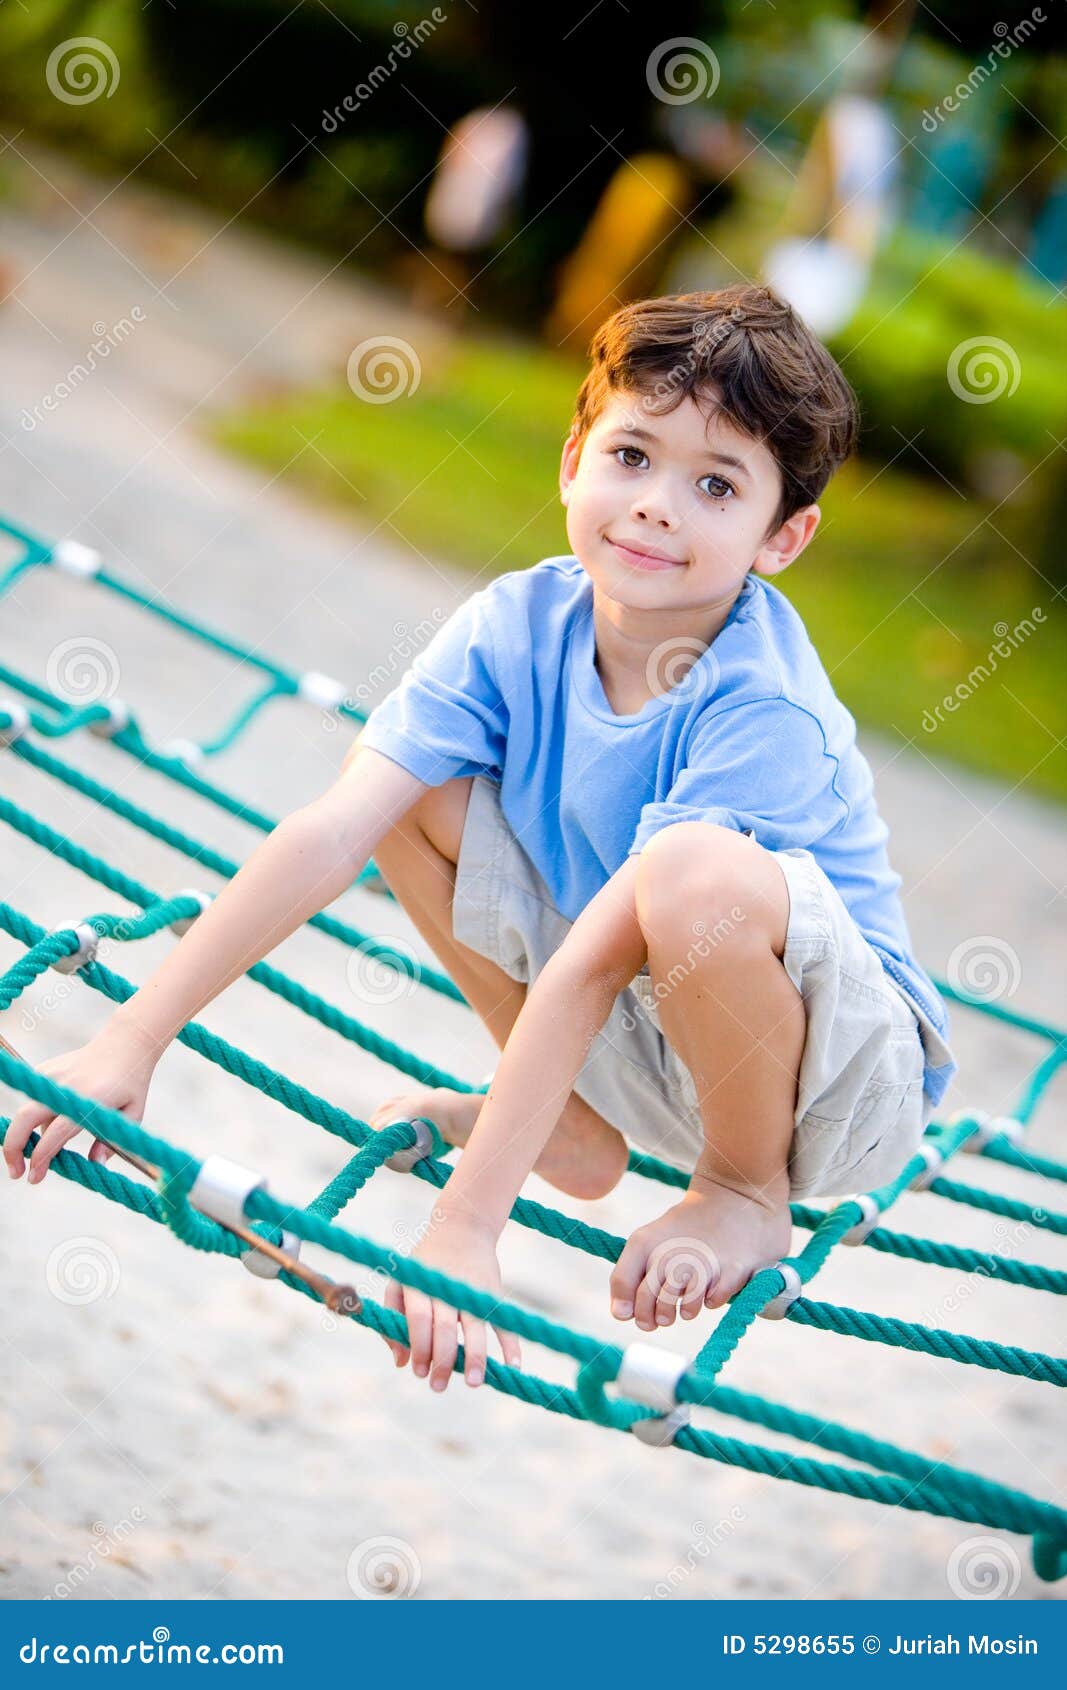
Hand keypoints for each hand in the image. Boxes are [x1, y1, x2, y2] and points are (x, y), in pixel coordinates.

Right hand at [3, 1023, 157, 1184]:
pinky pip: (33, 1099)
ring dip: (22, 1137)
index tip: (34, 1178)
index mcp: (88, 1102)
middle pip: (25, 1119)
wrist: (125, 1043)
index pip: (55, 1135)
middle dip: (13, 1148)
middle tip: (16, 1173)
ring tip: (36, 1154)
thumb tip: (94, 1165)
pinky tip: (50, 1126)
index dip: (41, 1158)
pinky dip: (35, 1117)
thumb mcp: (132, 1115)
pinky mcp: (46, 1070)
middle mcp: (65, 1088)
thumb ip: (112, 1143)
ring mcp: (52, 1076)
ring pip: (25, 1112)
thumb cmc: (132, 1083)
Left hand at [383, 1210, 521, 1391]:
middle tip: (437, 1386)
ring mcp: (474, 1289)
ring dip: (476, 1356)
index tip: (418, 1371)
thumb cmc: (425, 1263)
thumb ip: (394, 1319)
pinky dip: (510, 1344)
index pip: (420, 1319)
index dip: (419, 1346)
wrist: (462, 1227)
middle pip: (445, 1327)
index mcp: (422, 1284)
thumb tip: (401, 1362)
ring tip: (474, 1383)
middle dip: (443, 1360)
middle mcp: (448, 1287)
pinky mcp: (494, 1291)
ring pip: (476, 1326)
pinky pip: (504, 1321)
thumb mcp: (402, 1280)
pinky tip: (513, 1367)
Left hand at [609, 1178, 791, 1328]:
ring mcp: (702, 1261)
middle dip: (651, 1318)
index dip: (626, 1307)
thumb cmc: (682, 1232)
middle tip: (661, 1318)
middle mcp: (671, 1251)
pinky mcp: (732, 1270)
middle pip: (648, 1299)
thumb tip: (620, 1315)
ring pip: (683, 1308)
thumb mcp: (648, 1242)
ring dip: (683, 1312)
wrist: (730, 1200)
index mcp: (646, 1243)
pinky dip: (711, 1301)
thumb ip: (628, 1276)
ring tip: (685, 1307)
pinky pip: (713, 1302)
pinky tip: (712, 1288)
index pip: (623, 1283)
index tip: (632, 1315)